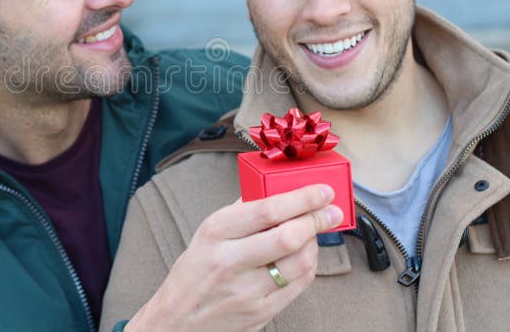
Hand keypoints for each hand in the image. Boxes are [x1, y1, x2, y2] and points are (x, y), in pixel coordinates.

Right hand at [125, 184, 341, 331]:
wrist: (178, 320)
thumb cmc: (194, 272)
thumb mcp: (207, 233)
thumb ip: (241, 211)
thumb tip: (275, 190)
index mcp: (216, 233)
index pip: (267, 210)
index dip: (301, 199)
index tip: (321, 191)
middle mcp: (230, 261)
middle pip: (288, 237)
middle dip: (317, 220)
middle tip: (332, 211)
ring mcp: (247, 290)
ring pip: (299, 262)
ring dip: (315, 243)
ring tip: (316, 232)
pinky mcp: (261, 312)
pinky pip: (298, 285)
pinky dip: (309, 265)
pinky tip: (306, 255)